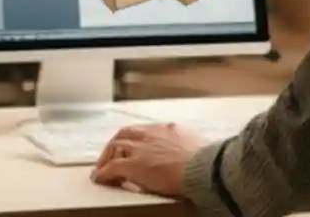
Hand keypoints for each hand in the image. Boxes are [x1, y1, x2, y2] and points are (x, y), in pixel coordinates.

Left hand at [90, 122, 206, 197]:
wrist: (205, 168)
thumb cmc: (210, 162)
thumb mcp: (201, 147)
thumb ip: (191, 148)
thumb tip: (196, 155)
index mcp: (169, 129)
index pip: (145, 131)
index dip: (135, 139)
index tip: (133, 148)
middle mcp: (152, 134)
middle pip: (125, 133)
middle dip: (116, 144)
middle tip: (110, 156)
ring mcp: (141, 149)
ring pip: (114, 147)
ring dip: (106, 158)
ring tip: (102, 169)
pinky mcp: (133, 165)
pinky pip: (111, 168)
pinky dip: (103, 173)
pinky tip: (99, 179)